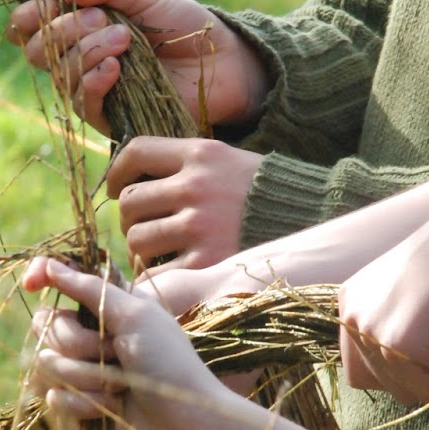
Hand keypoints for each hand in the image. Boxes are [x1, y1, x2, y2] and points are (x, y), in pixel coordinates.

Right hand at [5, 0, 268, 136]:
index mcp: (77, 25)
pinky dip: (94, 80)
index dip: (27, 17)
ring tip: (124, 38)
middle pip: (38, 52)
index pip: (30, 26)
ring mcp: (92, 88)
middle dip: (64, 31)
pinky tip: (115, 65)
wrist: (219, 60)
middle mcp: (77, 58)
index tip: (48, 5)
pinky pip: (84, 103)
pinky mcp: (110, 116)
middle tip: (102, 19)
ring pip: (61, 75)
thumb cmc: (181, 24)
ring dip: (87, 52)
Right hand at [23, 256, 343, 429]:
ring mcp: (82, 374)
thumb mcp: (136, 315)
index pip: (62, 282)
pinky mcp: (77, 408)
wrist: (186, 428)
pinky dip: (86, 404)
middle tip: (115, 353)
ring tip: (121, 388)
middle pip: (46, 325)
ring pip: (47, 364)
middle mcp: (91, 336)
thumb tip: (50, 265)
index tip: (32, 281)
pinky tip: (112, 412)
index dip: (43, 276)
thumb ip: (91, 289)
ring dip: (87, 377)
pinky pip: (54, 398)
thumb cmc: (170, 364)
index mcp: (108, 307)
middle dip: (79, 343)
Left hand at [107, 138, 262, 269]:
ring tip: (159, 250)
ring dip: (140, 248)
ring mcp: (201, 225)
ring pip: (136, 238)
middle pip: (129, 201)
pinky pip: (155, 274)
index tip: (116, 189)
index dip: (116, 172)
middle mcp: (197, 186)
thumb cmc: (264, 194)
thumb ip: (186, 165)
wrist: (312, 221)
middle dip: (129, 217)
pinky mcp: (208, 262)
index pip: (136, 152)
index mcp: (201, 154)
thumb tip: (131, 177)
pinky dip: (154, 277)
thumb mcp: (227, 161)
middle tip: (143, 226)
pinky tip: (168, 273)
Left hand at [337, 177, 428, 405]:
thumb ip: (396, 326)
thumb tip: (399, 382)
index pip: (357, 367)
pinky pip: (428, 389)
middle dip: (413, 378)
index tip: (426, 358)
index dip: (393, 372)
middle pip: (374, 382)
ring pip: (404, 389)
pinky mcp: (398, 342)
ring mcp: (372, 328)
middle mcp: (352, 314)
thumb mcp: (412, 294)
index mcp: (352, 301)